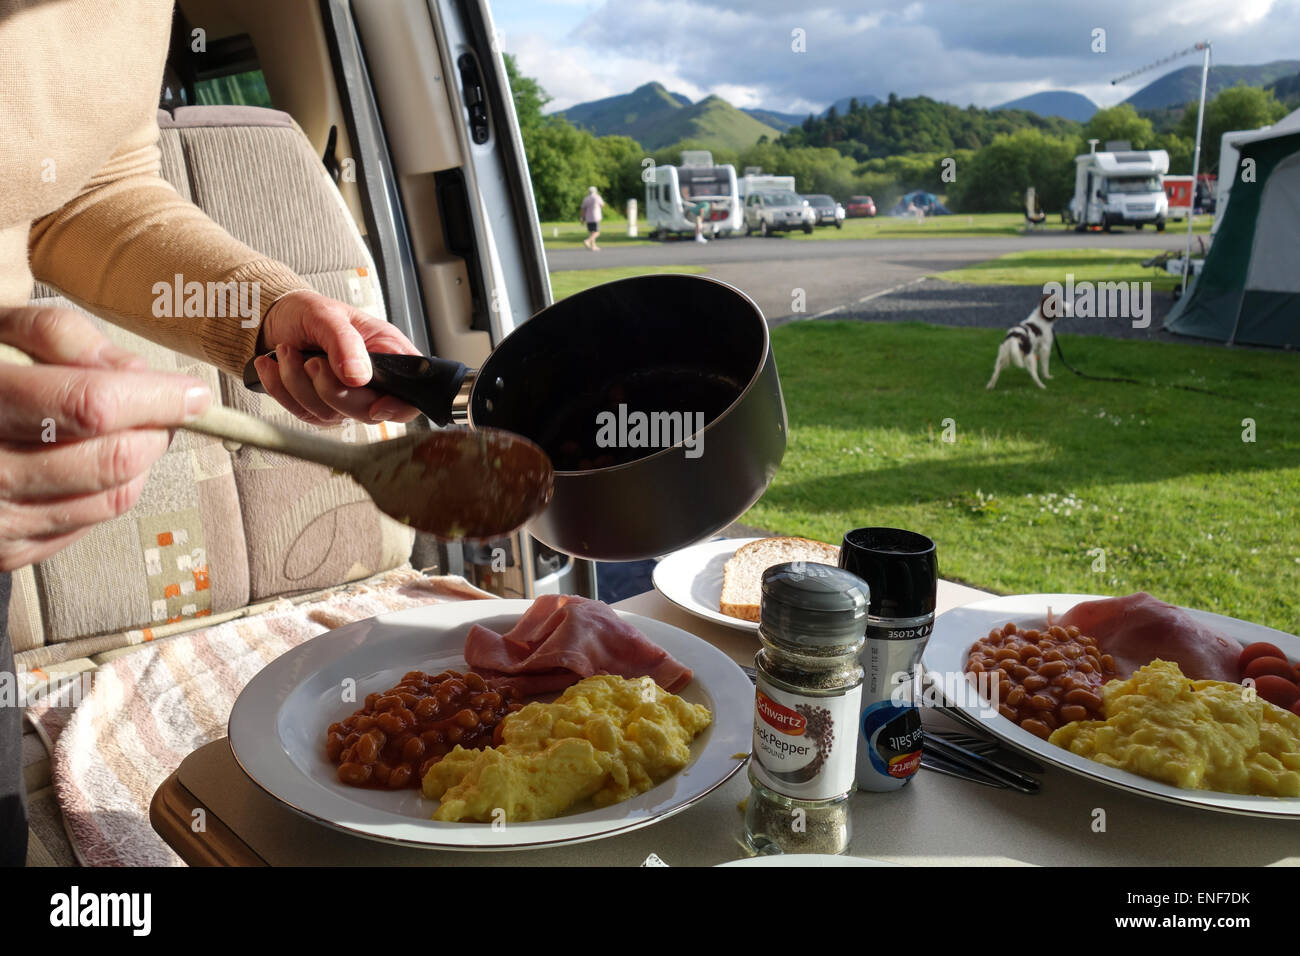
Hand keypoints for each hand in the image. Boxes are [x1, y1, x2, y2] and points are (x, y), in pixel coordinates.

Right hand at [0, 307, 210, 570]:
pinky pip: (92, 521)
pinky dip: (111, 487)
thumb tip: (133, 371)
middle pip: (115, 458)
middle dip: (156, 430)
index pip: (91, 405)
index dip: (155, 398)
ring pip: (115, 495)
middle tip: (162, 407)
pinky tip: (89, 458)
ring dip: (141, 460)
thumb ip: (59, 336)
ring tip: (127, 428)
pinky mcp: (8, 551)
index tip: (192, 391)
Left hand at [255, 290, 421, 425]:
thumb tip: (358, 377)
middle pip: (367, 412)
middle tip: (313, 361)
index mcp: (389, 356)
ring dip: (298, 382)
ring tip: (286, 351)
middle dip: (332, 389)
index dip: (397, 408)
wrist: (274, 319)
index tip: (375, 405)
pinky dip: (281, 388)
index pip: (409, 398)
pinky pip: (301, 412)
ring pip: (329, 414)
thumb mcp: (327, 315)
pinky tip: (272, 365)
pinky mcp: (319, 408)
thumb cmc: (308, 312)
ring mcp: (346, 399)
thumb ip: (346, 344)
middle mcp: (372, 383)